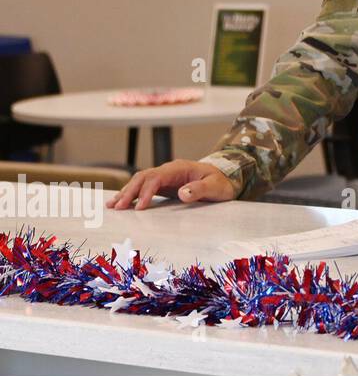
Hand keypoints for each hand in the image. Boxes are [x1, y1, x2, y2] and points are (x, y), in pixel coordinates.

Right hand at [108, 160, 235, 210]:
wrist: (225, 178)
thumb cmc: (221, 183)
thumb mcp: (215, 187)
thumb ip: (200, 189)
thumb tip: (182, 193)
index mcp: (180, 168)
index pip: (157, 177)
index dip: (146, 191)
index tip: (140, 207)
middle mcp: (169, 169)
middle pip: (144, 177)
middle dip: (130, 191)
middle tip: (119, 207)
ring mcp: (165, 176)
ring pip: (140, 180)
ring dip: (127, 192)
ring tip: (113, 205)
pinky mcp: (163, 184)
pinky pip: (143, 186)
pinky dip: (131, 193)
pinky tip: (121, 202)